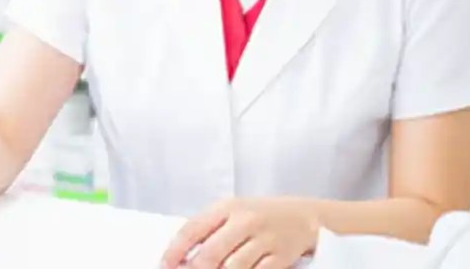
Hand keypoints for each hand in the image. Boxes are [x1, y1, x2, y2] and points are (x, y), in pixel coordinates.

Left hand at [161, 198, 320, 268]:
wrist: (305, 216)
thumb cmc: (260, 216)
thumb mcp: (233, 213)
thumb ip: (208, 230)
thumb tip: (182, 257)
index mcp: (226, 207)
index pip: (192, 229)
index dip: (174, 250)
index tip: (164, 265)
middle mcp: (245, 221)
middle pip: (211, 253)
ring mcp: (265, 239)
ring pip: (233, 268)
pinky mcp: (282, 256)